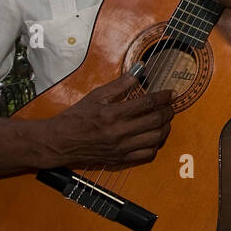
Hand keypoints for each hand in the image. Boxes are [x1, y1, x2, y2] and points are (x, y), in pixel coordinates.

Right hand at [50, 73, 173, 168]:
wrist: (59, 142)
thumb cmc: (75, 118)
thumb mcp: (95, 96)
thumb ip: (120, 84)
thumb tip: (139, 70)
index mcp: (112, 114)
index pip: (147, 103)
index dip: (163, 96)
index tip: (171, 93)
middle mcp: (118, 132)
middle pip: (155, 121)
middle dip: (168, 111)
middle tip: (169, 106)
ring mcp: (120, 148)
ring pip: (155, 139)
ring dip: (165, 128)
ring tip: (164, 120)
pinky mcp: (119, 159)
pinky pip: (147, 155)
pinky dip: (155, 145)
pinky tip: (153, 137)